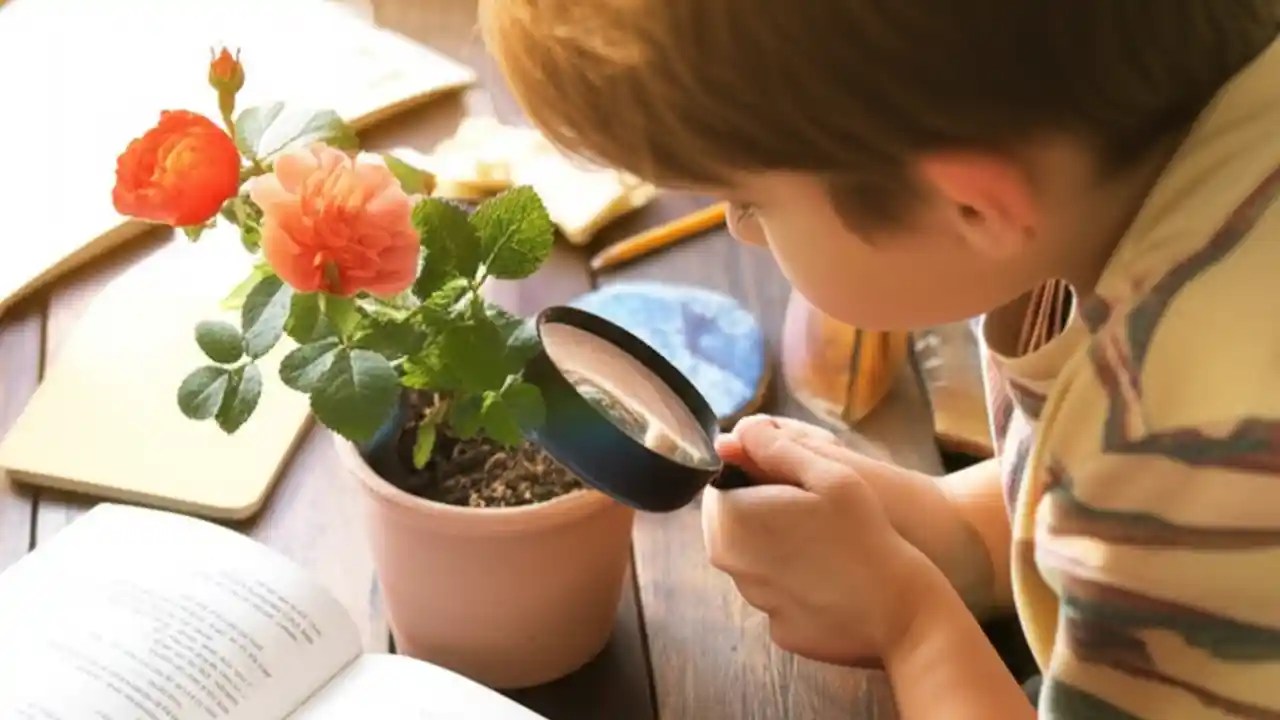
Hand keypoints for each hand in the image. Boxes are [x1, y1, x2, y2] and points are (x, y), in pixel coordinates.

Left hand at [702, 415, 946, 665]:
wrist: (902, 611)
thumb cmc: (867, 533)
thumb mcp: (830, 473)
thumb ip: (775, 447)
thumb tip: (732, 435)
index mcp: (733, 521)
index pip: (720, 482)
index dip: (752, 470)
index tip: (788, 474)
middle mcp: (730, 566)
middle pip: (731, 521)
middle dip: (760, 506)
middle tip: (809, 502)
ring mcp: (754, 603)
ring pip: (754, 558)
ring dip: (776, 543)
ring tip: (826, 538)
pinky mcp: (779, 631)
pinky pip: (779, 594)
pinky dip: (796, 580)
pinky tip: (833, 574)